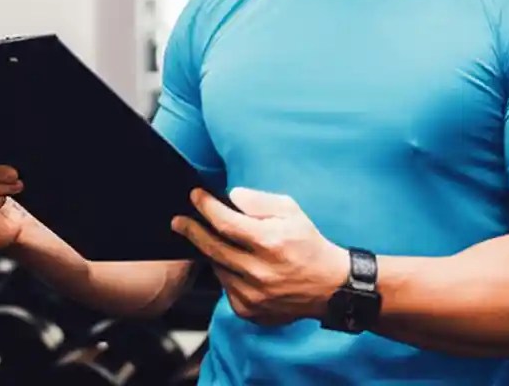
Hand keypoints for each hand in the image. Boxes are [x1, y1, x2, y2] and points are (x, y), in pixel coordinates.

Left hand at [171, 187, 348, 326]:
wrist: (329, 286)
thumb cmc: (309, 244)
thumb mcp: (291, 211)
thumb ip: (259, 201)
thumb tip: (231, 196)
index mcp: (271, 243)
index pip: (226, 223)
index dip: (206, 207)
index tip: (195, 196)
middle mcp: (259, 271)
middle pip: (213, 248)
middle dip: (192, 231)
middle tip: (178, 221)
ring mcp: (253, 295)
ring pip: (217, 269)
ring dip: (211, 253)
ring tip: (212, 240)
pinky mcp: (250, 310)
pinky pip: (226, 288)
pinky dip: (226, 274)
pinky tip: (235, 266)